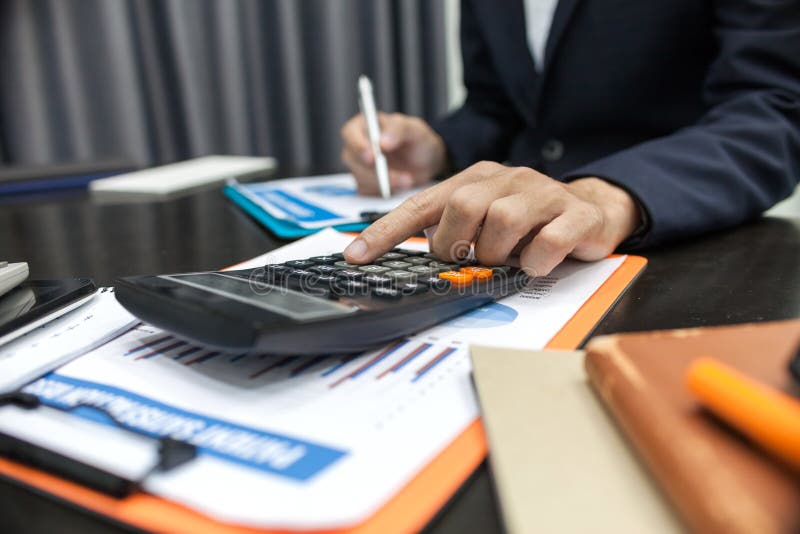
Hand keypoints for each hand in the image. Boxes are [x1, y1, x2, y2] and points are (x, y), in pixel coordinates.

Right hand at [340, 112, 447, 195]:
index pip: (350, 133)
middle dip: (374, 170)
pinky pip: (367, 191)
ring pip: (360, 178)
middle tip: (397, 175)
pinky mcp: (365, 184)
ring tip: (408, 180)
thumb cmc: (417, 140)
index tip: (372, 157)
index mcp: (364, 125)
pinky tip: (400, 185)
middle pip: (352, 159)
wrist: (426, 162)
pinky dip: (384, 190)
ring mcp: (359, 166)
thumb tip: (381, 143)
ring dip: (385, 182)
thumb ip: (397, 130)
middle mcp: (357, 145)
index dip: (357, 145)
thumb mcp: (413, 129)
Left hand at [343, 161, 640, 275]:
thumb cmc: (528, 222)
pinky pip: (547, 242)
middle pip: (462, 207)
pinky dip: (536, 261)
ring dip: (498, 253)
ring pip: (501, 222)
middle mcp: (505, 179)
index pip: (421, 204)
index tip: (355, 257)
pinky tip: (538, 262)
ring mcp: (541, 193)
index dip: (385, 232)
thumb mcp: (484, 223)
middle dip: (458, 244)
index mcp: (475, 179)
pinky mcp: (574, 214)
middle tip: (471, 258)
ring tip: (509, 259)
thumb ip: (452, 232)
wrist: (592, 209)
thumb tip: (419, 256)